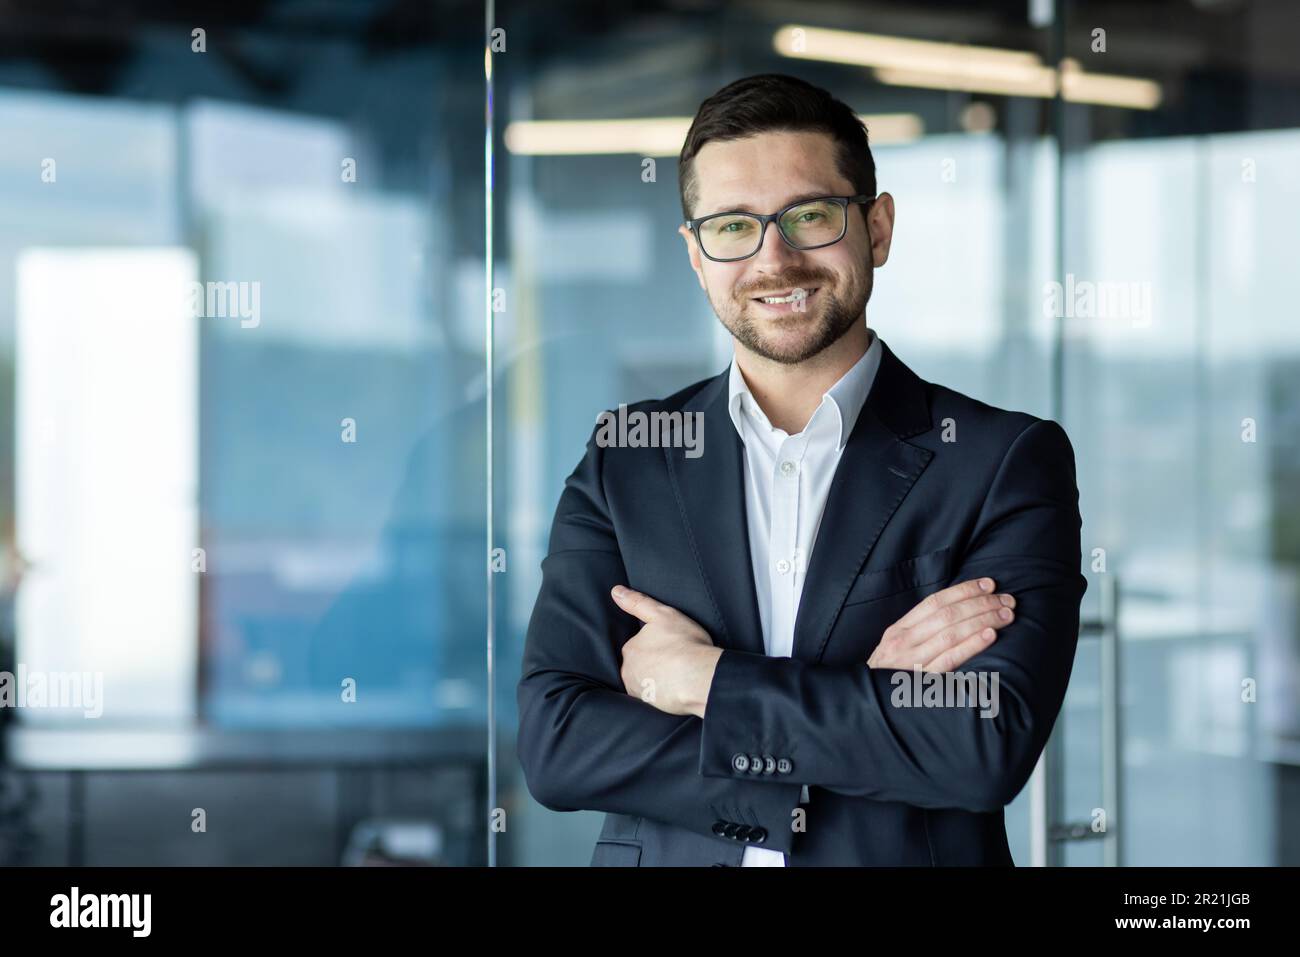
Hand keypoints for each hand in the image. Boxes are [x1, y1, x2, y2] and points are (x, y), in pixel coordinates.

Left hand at [611, 585, 721, 717]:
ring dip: (655, 681)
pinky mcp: (649, 706)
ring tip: (675, 677)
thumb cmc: (685, 643)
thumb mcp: (662, 614)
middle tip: (673, 662)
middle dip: (651, 665)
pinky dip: (661, 696)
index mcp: (630, 649)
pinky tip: (674, 691)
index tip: (668, 647)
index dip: (653, 647)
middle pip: (638, 666)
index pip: (637, 647)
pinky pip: (652, 699)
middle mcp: (628, 670)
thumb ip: (638, 602)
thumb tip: (616, 591)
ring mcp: (638, 690)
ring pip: (644, 683)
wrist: (699, 677)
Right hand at [867, 577, 1014, 671]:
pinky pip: (951, 660)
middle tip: (1007, 600)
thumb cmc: (889, 678)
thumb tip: (956, 614)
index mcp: (898, 630)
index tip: (989, 584)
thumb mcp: (896, 649)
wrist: (868, 708)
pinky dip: (971, 645)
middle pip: (947, 614)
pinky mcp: (924, 683)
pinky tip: (990, 635)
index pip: (935, 602)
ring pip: (951, 633)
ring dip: (982, 620)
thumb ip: (919, 633)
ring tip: (1006, 615)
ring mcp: (913, 663)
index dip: (964, 590)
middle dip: (981, 603)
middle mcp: (904, 643)